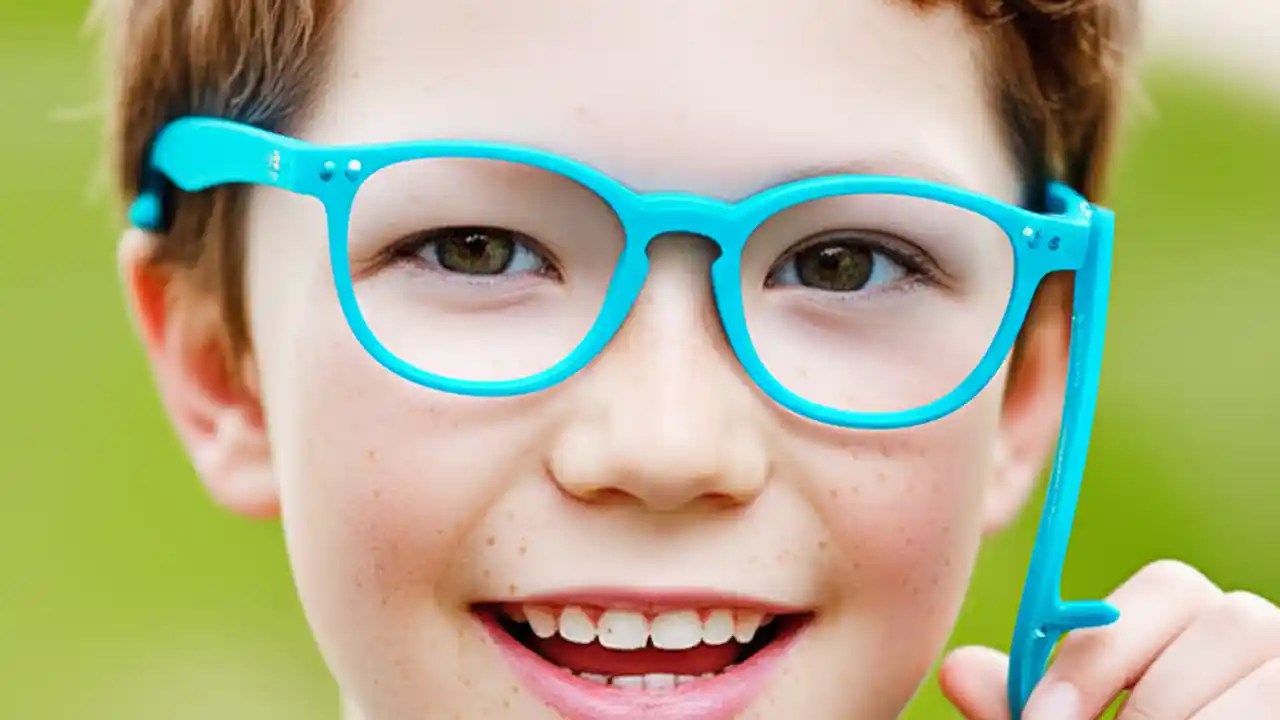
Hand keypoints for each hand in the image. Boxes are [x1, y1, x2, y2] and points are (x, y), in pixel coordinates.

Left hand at [940, 560, 1279, 718]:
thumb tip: (958, 668)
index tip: (1043, 719)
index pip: (1169, 585)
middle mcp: (1266, 640)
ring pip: (1259, 677)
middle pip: (1226, 618)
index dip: (1097, 653)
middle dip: (1149, 701)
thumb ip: (1023, 712)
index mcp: (1201, 626)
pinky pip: (1276, 711)